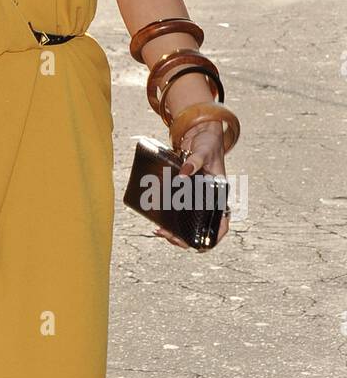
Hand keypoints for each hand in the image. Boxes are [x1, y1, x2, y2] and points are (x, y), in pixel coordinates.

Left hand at [152, 121, 228, 250]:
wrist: (199, 131)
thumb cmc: (207, 142)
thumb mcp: (203, 151)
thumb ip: (194, 161)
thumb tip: (183, 173)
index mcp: (219, 195)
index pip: (222, 223)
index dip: (214, 237)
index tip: (201, 246)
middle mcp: (208, 200)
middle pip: (200, 228)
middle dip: (184, 237)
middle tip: (168, 235)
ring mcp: (195, 198)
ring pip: (187, 223)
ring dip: (175, 232)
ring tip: (160, 231)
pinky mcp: (183, 192)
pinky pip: (177, 210)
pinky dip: (168, 218)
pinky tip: (156, 221)